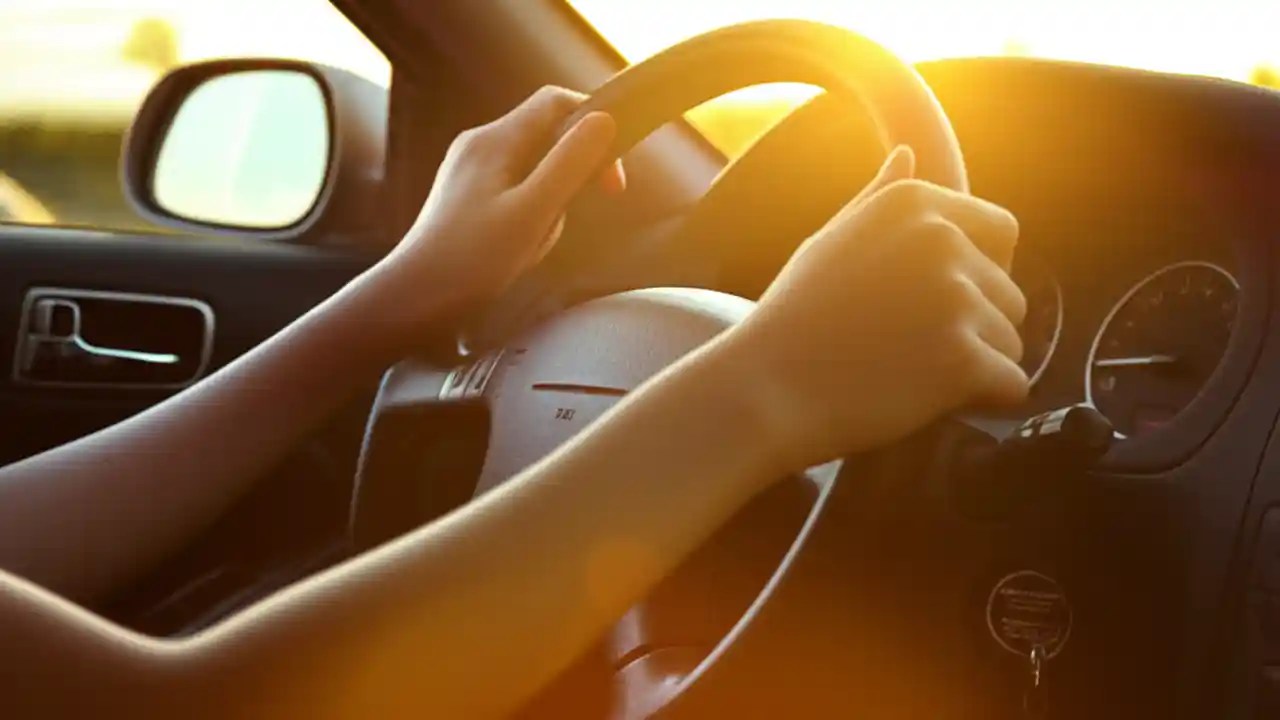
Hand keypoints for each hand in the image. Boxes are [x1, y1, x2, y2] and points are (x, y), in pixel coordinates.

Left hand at [368, 86, 624, 337]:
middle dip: (567, 182)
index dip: (593, 128)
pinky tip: (513, 250)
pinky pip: (516, 195)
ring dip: (547, 208)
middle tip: (556, 222)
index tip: (610, 178)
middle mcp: (479, 145)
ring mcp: (470, 170)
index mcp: (494, 140)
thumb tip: (603, 120)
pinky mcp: (466, 195)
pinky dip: (528, 220)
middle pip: (548, 140)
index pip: (555, 103)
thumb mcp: (533, 211)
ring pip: (535, 172)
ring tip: (526, 244)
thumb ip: (570, 164)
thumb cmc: (470, 260)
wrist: (414, 299)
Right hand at [721, 146, 1028, 472]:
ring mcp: (956, 299)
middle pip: (1010, 294)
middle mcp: (942, 239)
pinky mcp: (964, 359)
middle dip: (974, 328)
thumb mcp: (829, 240)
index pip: (1002, 233)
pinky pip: (1011, 386)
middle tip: (905, 349)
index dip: (977, 276)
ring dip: (974, 367)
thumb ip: (878, 199)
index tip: (926, 306)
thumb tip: (908, 156)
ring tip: (906, 373)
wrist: (765, 391)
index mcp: (914, 204)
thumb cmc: (793, 320)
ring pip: (1010, 342)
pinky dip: (979, 402)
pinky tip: (923, 398)